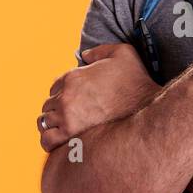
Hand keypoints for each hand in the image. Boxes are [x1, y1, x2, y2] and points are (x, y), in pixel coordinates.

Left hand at [37, 42, 158, 150]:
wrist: (148, 112)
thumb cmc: (137, 83)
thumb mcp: (123, 53)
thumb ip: (100, 50)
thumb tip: (84, 55)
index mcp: (73, 77)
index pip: (55, 88)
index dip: (65, 94)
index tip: (77, 102)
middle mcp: (66, 97)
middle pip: (49, 105)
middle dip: (59, 110)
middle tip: (75, 117)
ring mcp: (66, 117)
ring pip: (44, 122)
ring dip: (52, 125)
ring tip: (66, 131)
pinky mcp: (70, 137)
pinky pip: (47, 140)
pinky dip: (50, 141)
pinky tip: (62, 142)